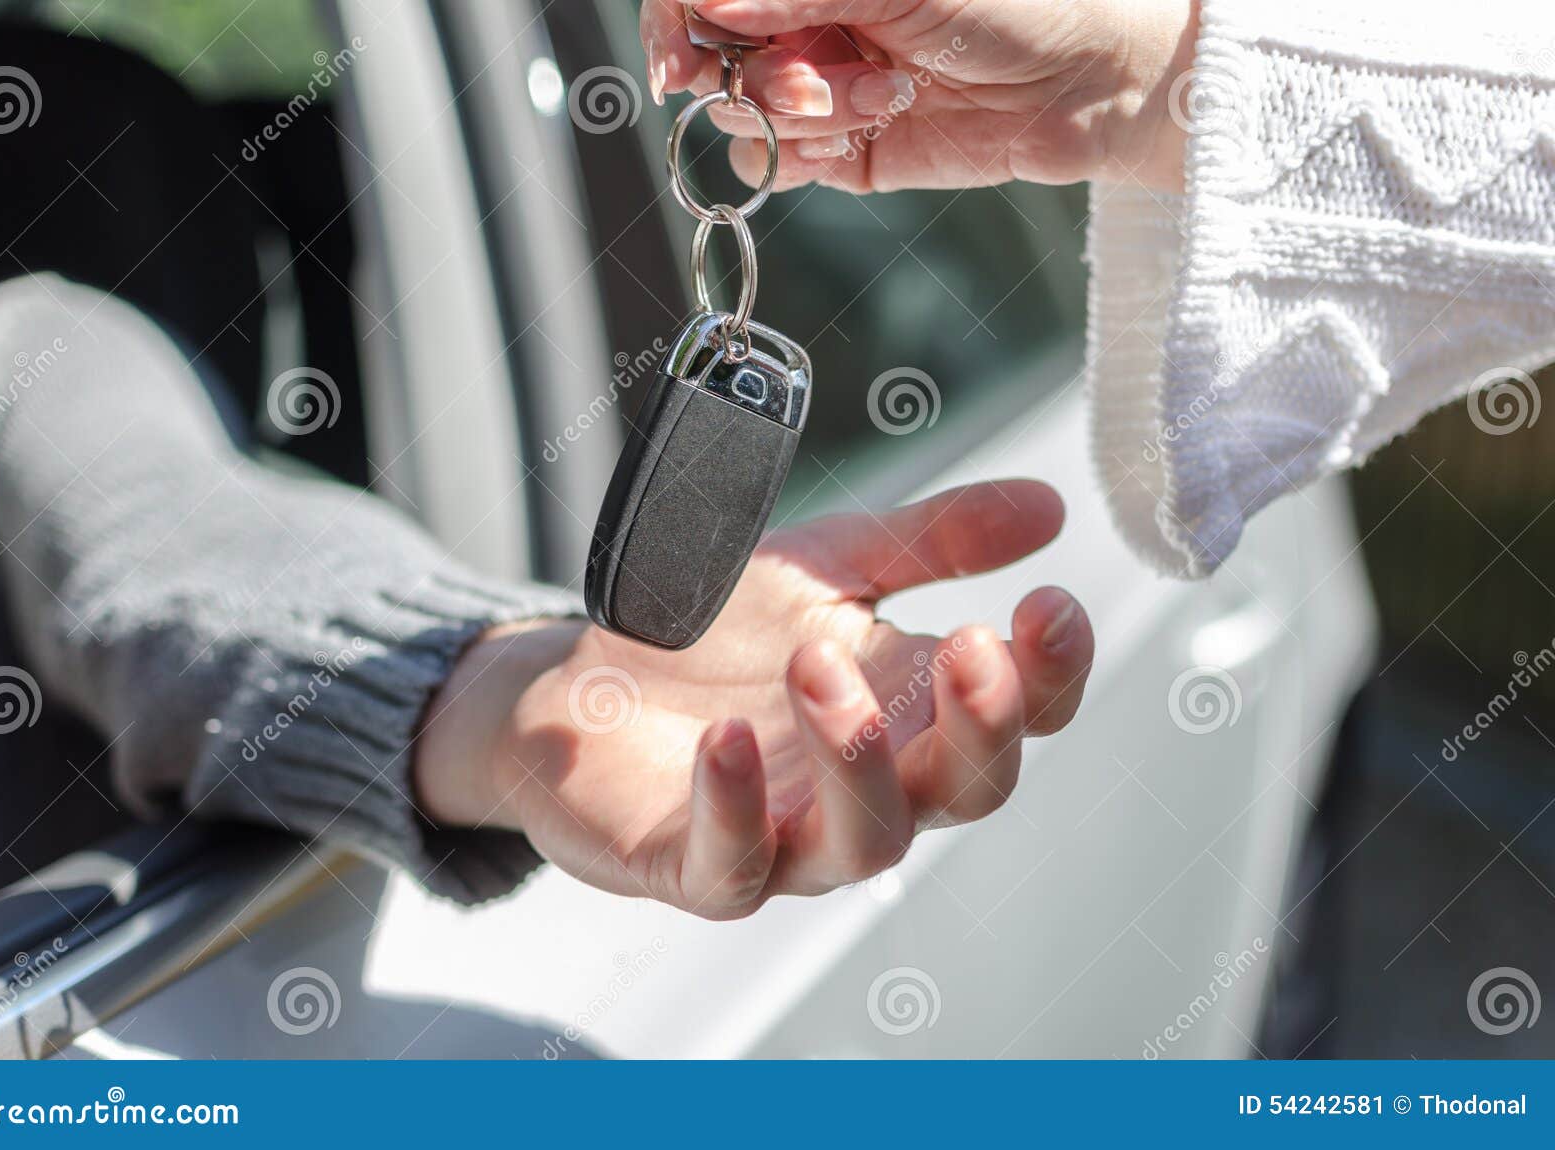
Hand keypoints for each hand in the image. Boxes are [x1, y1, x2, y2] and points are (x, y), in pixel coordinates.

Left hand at [416, 481, 1092, 918]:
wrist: (582, 682)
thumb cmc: (716, 635)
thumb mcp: (827, 567)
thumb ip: (932, 539)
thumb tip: (1050, 502)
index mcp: (914, 708)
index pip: (1022, 713)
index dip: (1053, 672)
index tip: (1049, 605)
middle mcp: (870, 783)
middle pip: (970, 789)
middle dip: (985, 724)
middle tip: (972, 646)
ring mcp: (790, 833)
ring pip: (870, 841)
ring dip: (860, 755)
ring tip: (817, 664)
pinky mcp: (698, 865)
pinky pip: (735, 866)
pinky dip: (738, 808)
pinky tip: (728, 740)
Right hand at [641, 0, 1197, 193]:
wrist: (1092, 80)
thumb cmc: (1021, 2)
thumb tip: (715, 4)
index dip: (675, 19)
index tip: (681, 56)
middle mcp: (805, 23)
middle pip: (711, 58)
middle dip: (757, 78)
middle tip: (816, 81)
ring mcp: (817, 86)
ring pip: (743, 117)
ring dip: (808, 114)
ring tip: (887, 93)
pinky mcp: (840, 150)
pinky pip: (778, 166)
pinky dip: (812, 155)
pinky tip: (871, 129)